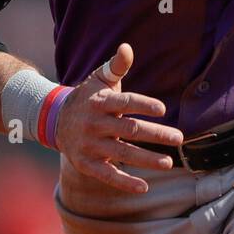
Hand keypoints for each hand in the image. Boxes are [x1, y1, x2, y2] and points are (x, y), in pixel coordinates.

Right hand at [54, 42, 184, 193]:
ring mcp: (90, 146)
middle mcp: (95, 124)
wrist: (55, 121)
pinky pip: (107, 175)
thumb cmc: (88, 98)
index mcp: (100, 102)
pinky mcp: (86, 164)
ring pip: (122, 154)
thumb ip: (116, 66)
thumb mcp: (99, 80)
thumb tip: (127, 47)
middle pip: (129, 130)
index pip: (125, 103)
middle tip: (178, 138)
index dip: (143, 105)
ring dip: (146, 159)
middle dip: (155, 134)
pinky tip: (144, 186)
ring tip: (168, 162)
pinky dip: (125, 182)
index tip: (163, 110)